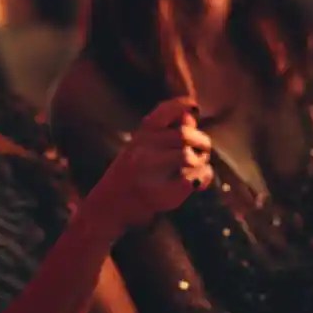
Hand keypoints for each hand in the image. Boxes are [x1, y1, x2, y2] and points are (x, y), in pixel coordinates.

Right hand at [82, 98, 214, 235]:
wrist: (109, 207)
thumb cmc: (131, 175)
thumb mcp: (142, 147)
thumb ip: (166, 131)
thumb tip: (192, 117)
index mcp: (140, 137)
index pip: (163, 112)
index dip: (182, 105)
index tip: (195, 108)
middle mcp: (141, 150)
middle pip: (184, 135)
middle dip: (202, 142)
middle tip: (203, 151)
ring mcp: (148, 173)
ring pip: (188, 156)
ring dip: (201, 162)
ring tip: (199, 168)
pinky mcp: (159, 194)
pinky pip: (191, 179)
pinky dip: (202, 179)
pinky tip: (198, 184)